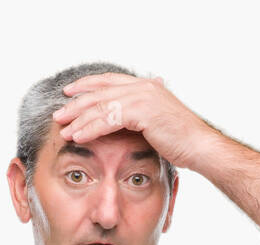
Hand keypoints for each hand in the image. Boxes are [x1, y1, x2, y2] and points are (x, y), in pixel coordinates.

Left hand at [51, 73, 216, 169]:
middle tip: (59, 114)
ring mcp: (142, 97)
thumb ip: (142, 116)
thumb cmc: (183, 141)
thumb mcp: (159, 123)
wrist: (200, 147)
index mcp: (146, 86)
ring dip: (79, 119)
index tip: (70, 93)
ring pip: (101, 106)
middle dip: (77, 104)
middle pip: (101, 92)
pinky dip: (90, 128)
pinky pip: (108, 119)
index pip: (110, 81)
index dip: (88, 85)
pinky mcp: (141, 111)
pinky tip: (78, 136)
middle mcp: (143, 87)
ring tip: (63, 129)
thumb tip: (131, 120)